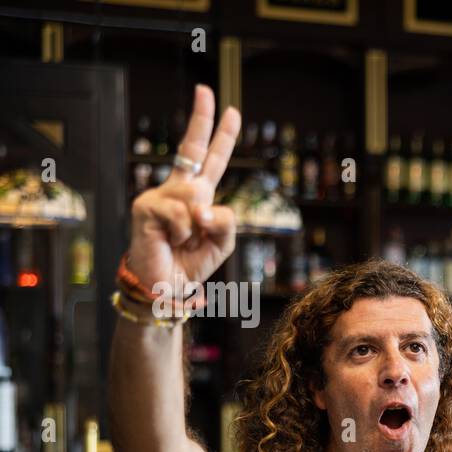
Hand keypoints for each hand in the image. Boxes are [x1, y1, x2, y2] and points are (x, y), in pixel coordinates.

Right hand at [127, 85, 239, 293]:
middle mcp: (177, 189)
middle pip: (192, 148)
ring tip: (184, 239)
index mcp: (198, 195)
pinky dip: (184, 232)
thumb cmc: (192, 261)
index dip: (220, 135)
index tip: (229, 109)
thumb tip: (204, 207)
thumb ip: (226, 220)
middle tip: (206, 90)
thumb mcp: (223, 241)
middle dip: (201, 119)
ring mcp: (159, 195)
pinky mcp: (145, 207)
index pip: (209, 159)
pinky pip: (181, 214)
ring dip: (198, 222)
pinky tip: (172, 241)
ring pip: (195, 193)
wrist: (167, 285)